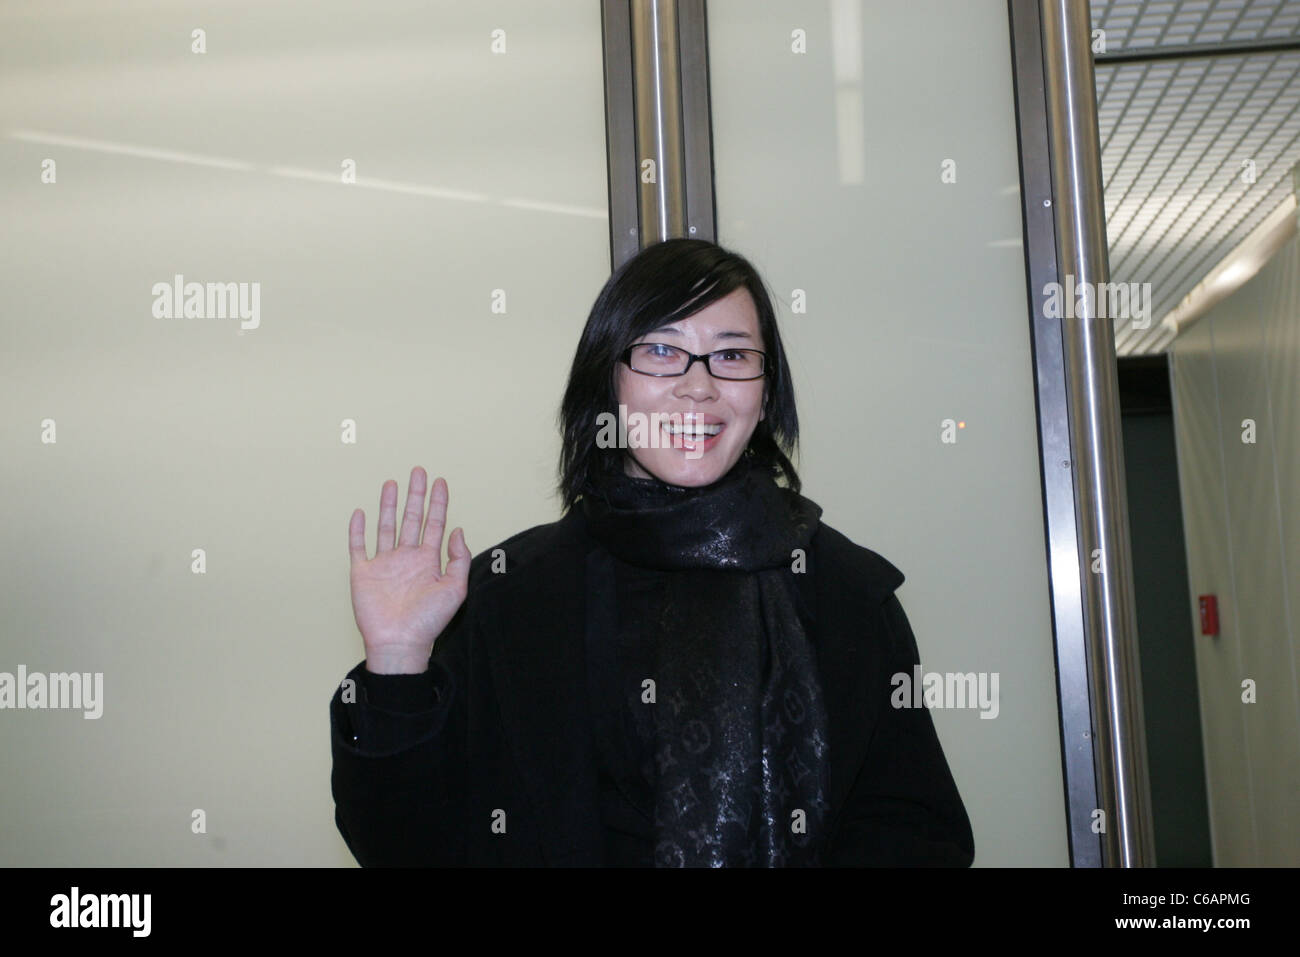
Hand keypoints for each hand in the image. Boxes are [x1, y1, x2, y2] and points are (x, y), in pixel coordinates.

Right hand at [348, 467, 470, 673]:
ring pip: (386, 527)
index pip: (434, 524)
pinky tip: (360, 513)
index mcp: (428, 561)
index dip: (438, 503)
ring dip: (388, 505)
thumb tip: (458, 530)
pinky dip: (357, 530)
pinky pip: (358, 547)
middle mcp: (406, 558)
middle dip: (415, 495)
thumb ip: (458, 558)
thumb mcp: (455, 589)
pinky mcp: (363, 573)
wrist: (399, 644)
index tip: (440, 482)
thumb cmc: (428, 622)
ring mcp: (384, 564)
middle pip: (411, 519)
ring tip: (392, 483)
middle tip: (418, 472)